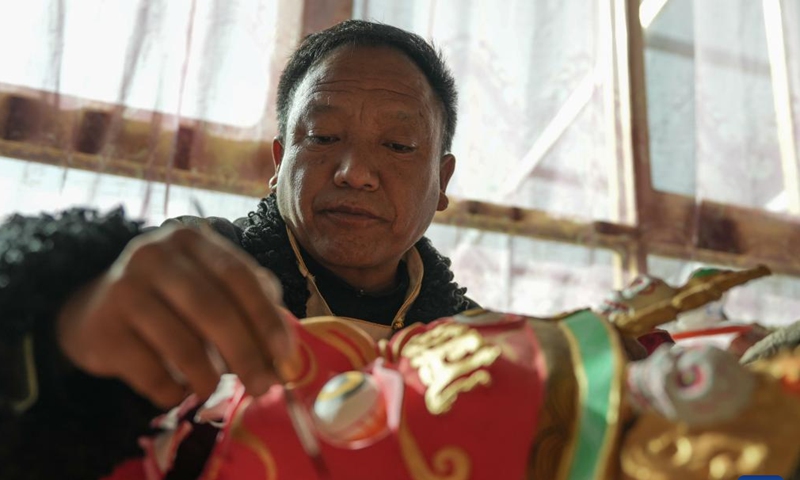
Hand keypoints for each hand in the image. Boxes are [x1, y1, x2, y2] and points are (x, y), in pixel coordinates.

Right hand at [56, 225, 291, 407]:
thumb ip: (253, 309)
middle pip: (214, 310)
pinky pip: (151, 373)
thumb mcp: (212, 288)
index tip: (286, 355)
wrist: (95, 312)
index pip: (239, 276)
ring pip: (183, 345)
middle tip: (264, 388)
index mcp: (191, 240)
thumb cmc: (171, 302)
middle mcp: (155, 256)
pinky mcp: (103, 330)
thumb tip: (285, 358)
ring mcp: (124, 290)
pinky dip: (173, 391)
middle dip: (246, 355)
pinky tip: (179, 391)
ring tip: (215, 390)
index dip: (266, 318)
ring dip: (209, 377)